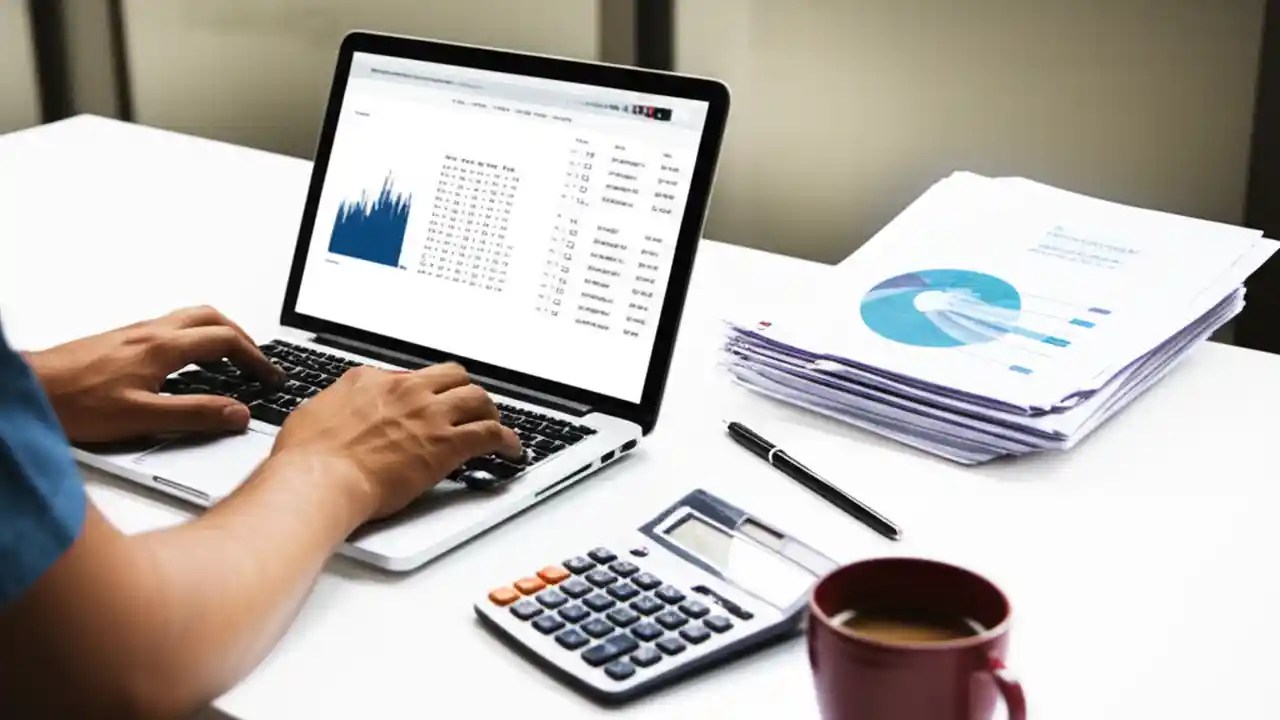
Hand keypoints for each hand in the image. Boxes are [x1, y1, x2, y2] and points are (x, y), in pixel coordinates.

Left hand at [26, 306, 283, 442]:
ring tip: (232, 357)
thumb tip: (238, 413)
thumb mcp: (142, 417)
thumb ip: (195, 414)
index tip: (271, 377)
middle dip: (243, 337)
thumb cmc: (74, 404)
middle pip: (212, 318)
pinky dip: (194, 337)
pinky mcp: (121, 340)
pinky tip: (188, 362)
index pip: (226, 340)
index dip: (256, 358)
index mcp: (162, 348)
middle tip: (257, 362)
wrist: (29, 390)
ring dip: (219, 332)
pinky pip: (171, 327)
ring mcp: (135, 333)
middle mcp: (151, 332)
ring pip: (190, 317)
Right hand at [271, 362, 521, 519]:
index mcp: (370, 379)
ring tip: (493, 423)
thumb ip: (335, 405)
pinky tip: (511, 449)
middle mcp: (405, 390)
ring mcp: (429, 414)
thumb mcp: (313, 413)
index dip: (423, 391)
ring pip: (477, 398)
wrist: (319, 480)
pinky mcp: (447, 444)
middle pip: (452, 376)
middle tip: (468, 405)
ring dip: (488, 410)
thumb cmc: (308, 458)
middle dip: (463, 389)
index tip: (428, 402)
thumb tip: (337, 411)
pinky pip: (491, 433)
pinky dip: (507, 440)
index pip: (410, 376)